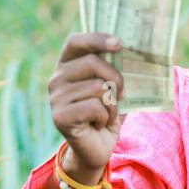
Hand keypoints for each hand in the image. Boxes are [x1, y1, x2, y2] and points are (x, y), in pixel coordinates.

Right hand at [48, 33, 125, 179]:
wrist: (96, 149)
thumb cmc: (105, 114)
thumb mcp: (111, 88)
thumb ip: (112, 70)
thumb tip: (132, 52)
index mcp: (66, 67)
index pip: (75, 42)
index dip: (96, 39)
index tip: (119, 43)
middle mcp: (56, 79)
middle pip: (92, 62)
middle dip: (115, 78)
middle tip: (121, 94)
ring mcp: (55, 98)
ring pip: (97, 87)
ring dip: (111, 104)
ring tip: (105, 114)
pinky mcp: (60, 117)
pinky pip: (94, 107)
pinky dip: (105, 117)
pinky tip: (98, 124)